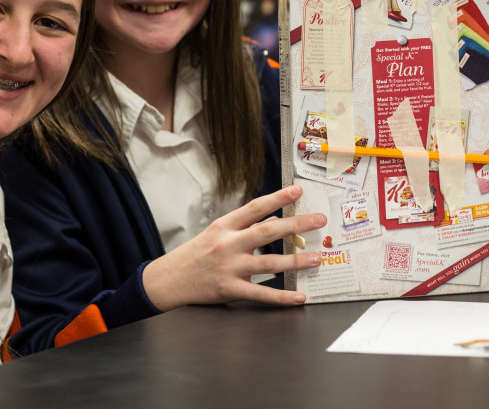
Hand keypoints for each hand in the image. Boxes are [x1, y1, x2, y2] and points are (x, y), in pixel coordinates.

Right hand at [142, 185, 325, 311]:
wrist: (169, 280)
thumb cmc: (195, 255)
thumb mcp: (215, 234)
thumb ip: (243, 228)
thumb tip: (273, 220)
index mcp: (224, 226)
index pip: (254, 208)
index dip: (277, 198)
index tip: (298, 191)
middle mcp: (228, 244)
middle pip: (267, 232)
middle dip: (296, 224)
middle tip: (319, 220)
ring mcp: (229, 267)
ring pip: (269, 263)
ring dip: (296, 260)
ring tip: (317, 258)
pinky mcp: (230, 289)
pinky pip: (261, 293)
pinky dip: (282, 297)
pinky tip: (299, 296)